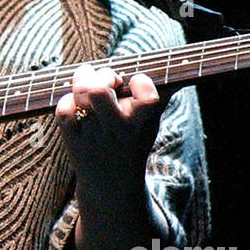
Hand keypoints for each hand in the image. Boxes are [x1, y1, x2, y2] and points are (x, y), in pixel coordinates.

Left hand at [55, 64, 165, 213]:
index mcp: (141, 123)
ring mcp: (93, 133)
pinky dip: (68, 101)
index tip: (139, 83)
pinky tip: (78, 105)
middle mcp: (117, 129)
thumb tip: (185, 65)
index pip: (147, 96)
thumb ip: (162, 93)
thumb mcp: (151, 123)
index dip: (141, 81)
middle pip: (99, 90)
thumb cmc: (133, 141)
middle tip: (110, 81)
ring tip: (90, 83)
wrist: (111, 184)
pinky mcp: (73, 138)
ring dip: (84, 79)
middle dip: (104, 74)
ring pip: (82, 94)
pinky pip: (64, 110)